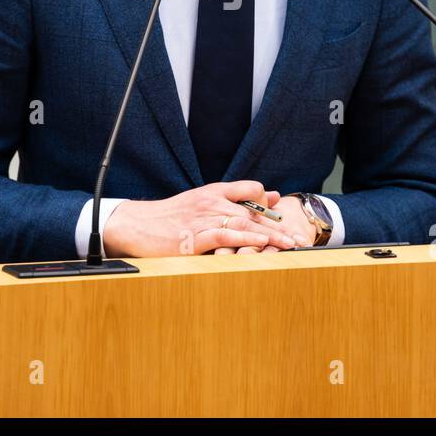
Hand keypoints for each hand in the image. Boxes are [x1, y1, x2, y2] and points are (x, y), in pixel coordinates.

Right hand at [102, 181, 299, 257]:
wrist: (136, 224)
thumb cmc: (169, 217)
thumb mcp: (200, 201)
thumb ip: (233, 196)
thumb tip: (269, 195)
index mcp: (213, 192)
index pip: (250, 190)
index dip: (268, 204)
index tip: (284, 220)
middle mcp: (211, 202)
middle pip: (252, 212)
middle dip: (278, 226)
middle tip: (299, 239)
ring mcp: (203, 220)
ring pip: (243, 223)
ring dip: (269, 235)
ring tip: (289, 245)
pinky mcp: (194, 238)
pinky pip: (223, 236)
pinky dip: (243, 239)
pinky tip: (259, 245)